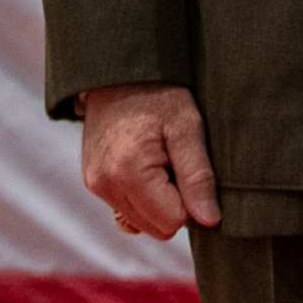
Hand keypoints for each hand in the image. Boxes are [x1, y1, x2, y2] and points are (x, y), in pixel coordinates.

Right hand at [79, 82, 218, 239]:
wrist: (118, 75)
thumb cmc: (158, 96)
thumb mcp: (187, 126)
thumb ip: (198, 176)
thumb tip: (210, 220)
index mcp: (130, 172)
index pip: (175, 221)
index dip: (191, 199)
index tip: (187, 165)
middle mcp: (106, 185)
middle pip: (158, 228)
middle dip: (175, 204)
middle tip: (176, 164)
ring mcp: (96, 186)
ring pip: (142, 224)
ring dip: (158, 202)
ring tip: (160, 162)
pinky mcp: (93, 183)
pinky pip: (128, 211)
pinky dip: (142, 198)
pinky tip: (146, 169)